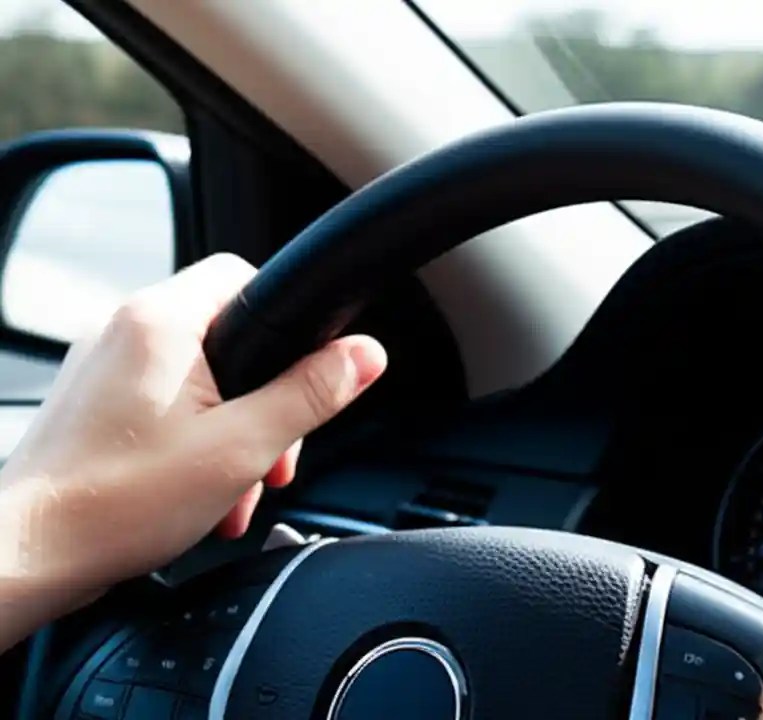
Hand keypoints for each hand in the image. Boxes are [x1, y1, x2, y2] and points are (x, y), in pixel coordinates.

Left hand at [0, 254, 385, 640]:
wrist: (26, 554)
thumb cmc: (116, 504)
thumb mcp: (242, 448)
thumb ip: (310, 395)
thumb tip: (365, 355)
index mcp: (161, 321)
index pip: (245, 276)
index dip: (288, 324)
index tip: (305, 375)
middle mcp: (123, 329)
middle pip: (228, 336)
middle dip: (265, 400)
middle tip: (273, 456)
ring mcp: (100, 365)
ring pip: (199, 377)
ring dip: (232, 430)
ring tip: (234, 489)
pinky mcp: (90, 402)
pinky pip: (163, 402)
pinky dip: (192, 439)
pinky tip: (199, 491)